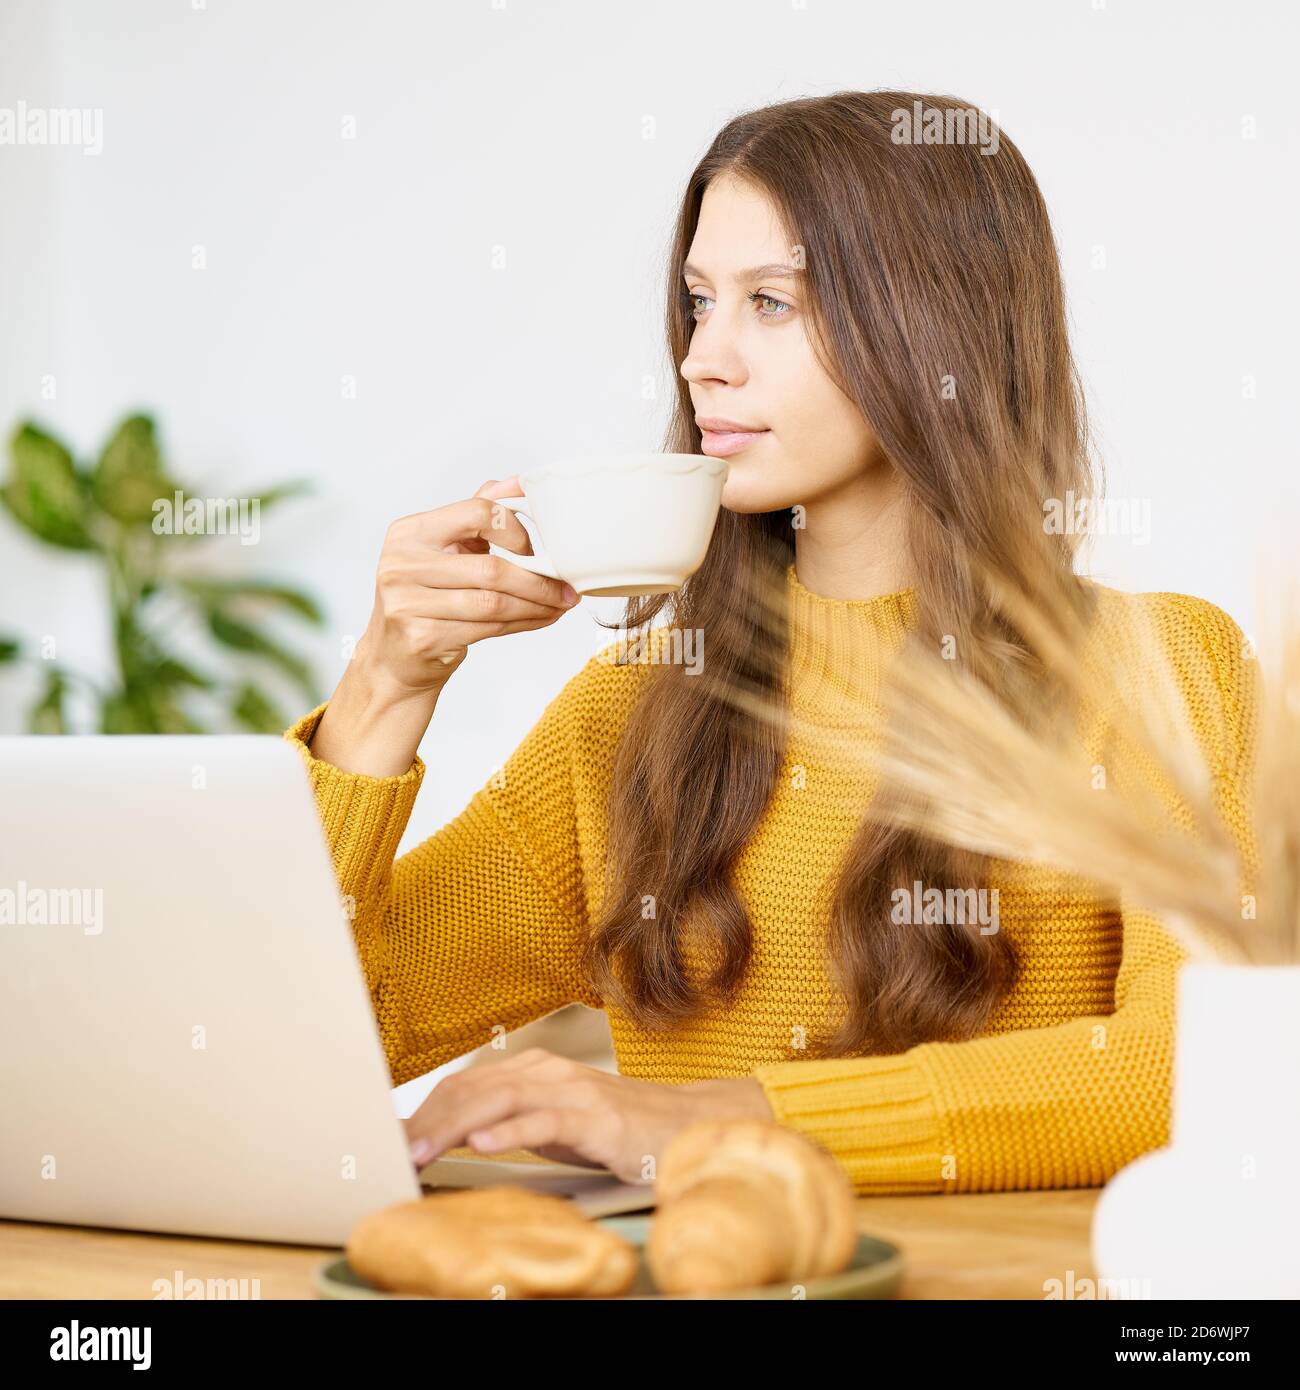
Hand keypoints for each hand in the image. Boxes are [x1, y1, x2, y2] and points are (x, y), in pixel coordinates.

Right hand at [356, 475, 579, 696]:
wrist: (395, 656)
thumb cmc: (426, 599)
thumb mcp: (444, 550)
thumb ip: (477, 515)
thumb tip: (517, 482)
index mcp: (410, 532)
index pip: (477, 513)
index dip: (516, 532)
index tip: (535, 552)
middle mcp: (402, 564)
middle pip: (490, 567)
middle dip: (538, 581)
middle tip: (566, 589)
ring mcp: (408, 603)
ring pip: (493, 602)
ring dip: (536, 606)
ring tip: (559, 606)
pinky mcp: (421, 637)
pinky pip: (487, 629)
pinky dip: (522, 624)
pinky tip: (539, 620)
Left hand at [404, 1047, 774, 1184]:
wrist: (681, 1127)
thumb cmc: (615, 1130)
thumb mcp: (552, 1125)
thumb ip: (509, 1121)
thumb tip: (456, 1136)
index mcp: (533, 1071)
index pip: (464, 1085)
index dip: (423, 1111)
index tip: (391, 1140)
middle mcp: (548, 1072)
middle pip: (473, 1089)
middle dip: (428, 1121)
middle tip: (394, 1150)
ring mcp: (573, 1091)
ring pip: (501, 1098)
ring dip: (455, 1127)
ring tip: (423, 1150)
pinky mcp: (597, 1118)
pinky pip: (548, 1120)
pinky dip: (513, 1129)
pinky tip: (485, 1143)